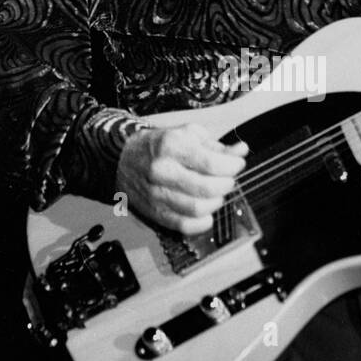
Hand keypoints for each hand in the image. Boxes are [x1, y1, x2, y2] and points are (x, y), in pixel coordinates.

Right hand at [117, 122, 248, 234]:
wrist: (120, 160)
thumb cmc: (157, 146)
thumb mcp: (187, 134)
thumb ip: (216, 145)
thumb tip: (240, 151)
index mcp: (170, 146)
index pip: (211, 163)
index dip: (232, 166)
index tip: (237, 165)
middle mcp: (162, 171)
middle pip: (208, 188)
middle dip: (227, 185)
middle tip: (228, 179)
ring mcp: (157, 194)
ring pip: (198, 208)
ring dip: (216, 202)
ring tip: (216, 194)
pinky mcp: (154, 212)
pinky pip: (184, 226)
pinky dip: (202, 223)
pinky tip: (207, 213)